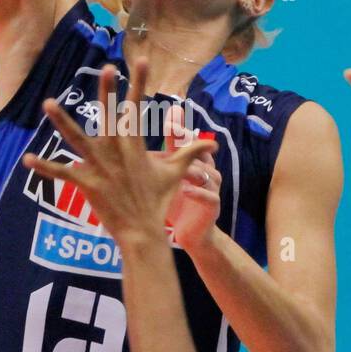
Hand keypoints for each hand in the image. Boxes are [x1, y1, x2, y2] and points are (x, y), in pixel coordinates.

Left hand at [22, 61, 215, 247]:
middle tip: (106, 67)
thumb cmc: (158, 201)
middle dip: (108, 90)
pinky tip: (27, 159)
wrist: (144, 232)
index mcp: (135, 145)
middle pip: (110, 115)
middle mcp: (117, 151)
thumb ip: (190, 153)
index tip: (140, 61)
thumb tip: (213, 144)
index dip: (138, 83)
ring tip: (48, 102)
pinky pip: (62, 173)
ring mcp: (100, 166)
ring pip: (77, 138)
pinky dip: (45, 167)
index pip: (137, 107)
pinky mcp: (87, 184)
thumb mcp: (176, 174)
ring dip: (62, 121)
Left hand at [162, 102, 221, 253]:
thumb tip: (138, 134)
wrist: (193, 234)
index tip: (170, 117)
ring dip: (195, 169)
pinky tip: (186, 191)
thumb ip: (158, 156)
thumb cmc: (178, 201)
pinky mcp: (212, 208)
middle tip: (177, 136)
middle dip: (191, 143)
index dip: (182, 130)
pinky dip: (198, 194)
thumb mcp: (167, 178)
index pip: (189, 141)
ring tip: (183, 167)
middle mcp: (207, 172)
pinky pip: (210, 197)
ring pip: (209, 173)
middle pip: (203, 153)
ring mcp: (212, 189)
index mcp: (196, 163)